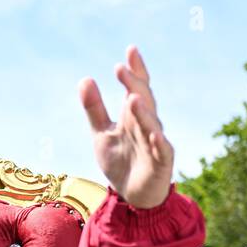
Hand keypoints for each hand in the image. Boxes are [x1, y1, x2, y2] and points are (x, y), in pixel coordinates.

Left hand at [80, 45, 173, 208]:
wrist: (131, 196)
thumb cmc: (120, 161)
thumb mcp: (101, 133)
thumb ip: (94, 108)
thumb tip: (85, 79)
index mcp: (133, 116)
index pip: (137, 87)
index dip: (135, 70)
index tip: (130, 50)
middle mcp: (147, 125)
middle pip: (143, 101)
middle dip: (133, 85)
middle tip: (121, 70)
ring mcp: (156, 143)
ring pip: (151, 124)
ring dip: (143, 112)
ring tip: (131, 97)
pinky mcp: (161, 163)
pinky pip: (162, 150)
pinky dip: (158, 142)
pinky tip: (155, 135)